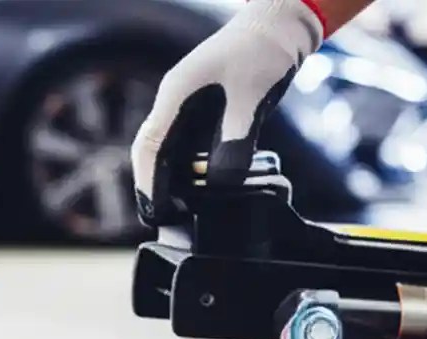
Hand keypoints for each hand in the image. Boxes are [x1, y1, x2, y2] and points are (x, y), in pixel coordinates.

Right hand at [130, 0, 323, 225]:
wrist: (279, 26)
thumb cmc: (261, 52)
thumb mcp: (250, 99)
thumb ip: (235, 141)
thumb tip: (223, 182)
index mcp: (176, 95)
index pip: (149, 147)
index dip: (147, 183)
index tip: (153, 212)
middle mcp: (176, 102)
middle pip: (153, 153)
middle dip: (154, 187)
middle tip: (163, 222)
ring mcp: (190, 107)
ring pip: (171, 152)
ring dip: (172, 181)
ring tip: (181, 213)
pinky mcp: (207, 112)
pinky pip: (190, 147)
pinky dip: (192, 170)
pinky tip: (203, 188)